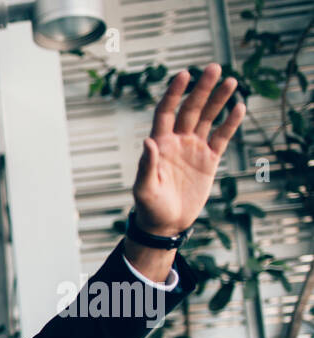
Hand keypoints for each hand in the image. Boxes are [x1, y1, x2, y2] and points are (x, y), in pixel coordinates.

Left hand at [133, 63, 244, 235]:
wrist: (167, 224)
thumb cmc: (149, 208)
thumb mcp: (144, 189)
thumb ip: (146, 165)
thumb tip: (148, 141)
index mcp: (160, 144)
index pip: (166, 112)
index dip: (174, 93)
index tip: (183, 74)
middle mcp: (177, 141)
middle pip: (191, 109)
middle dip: (202, 89)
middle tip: (214, 68)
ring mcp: (194, 149)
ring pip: (208, 118)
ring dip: (219, 100)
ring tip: (231, 81)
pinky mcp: (209, 160)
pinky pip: (221, 137)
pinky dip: (230, 123)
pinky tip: (239, 107)